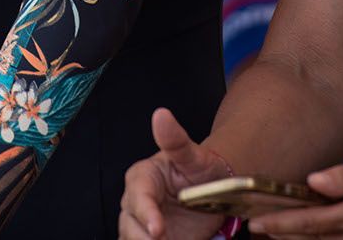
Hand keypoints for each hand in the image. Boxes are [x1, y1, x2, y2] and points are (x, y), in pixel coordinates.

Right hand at [118, 108, 234, 239]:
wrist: (213, 192)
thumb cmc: (202, 171)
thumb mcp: (194, 156)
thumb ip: (176, 139)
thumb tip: (161, 114)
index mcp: (142, 177)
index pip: (138, 197)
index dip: (146, 213)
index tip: (158, 228)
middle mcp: (136, 202)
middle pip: (130, 225)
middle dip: (144, 238)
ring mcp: (141, 223)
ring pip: (131, 239)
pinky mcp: (148, 239)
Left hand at [248, 152, 342, 237]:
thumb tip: (314, 181)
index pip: (314, 222)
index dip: (283, 224)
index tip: (259, 223)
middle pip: (317, 238)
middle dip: (285, 234)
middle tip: (258, 227)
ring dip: (302, 238)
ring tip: (278, 229)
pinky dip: (326, 239)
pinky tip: (314, 232)